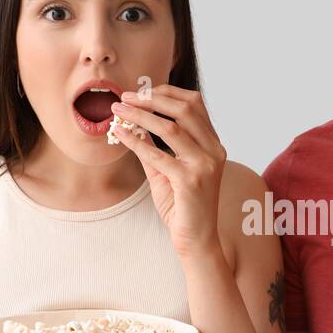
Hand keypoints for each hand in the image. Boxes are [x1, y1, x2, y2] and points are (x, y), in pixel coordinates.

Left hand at [109, 85, 226, 259]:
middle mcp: (214, 151)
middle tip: (125, 97)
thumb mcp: (166, 170)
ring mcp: (205, 165)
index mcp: (213, 144)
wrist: (196, 240)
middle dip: (152, 98)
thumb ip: (153, 147)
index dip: (165, 93)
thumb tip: (131, 123)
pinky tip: (120, 134)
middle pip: (185, 109)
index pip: (193, 104)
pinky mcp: (191, 181)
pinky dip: (136, 141)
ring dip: (140, 115)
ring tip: (119, 110)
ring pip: (171, 127)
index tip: (140, 92)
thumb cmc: (182, 206)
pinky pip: (158, 154)